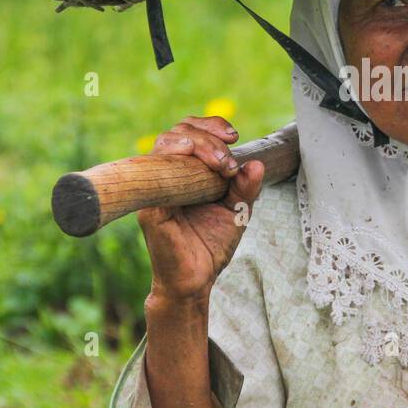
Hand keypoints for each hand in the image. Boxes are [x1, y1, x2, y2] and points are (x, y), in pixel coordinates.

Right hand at [137, 116, 265, 306]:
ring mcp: (156, 190)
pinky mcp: (150, 208)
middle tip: (228, 160)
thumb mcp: (237, 212)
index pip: (189, 133)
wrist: (196, 281)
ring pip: (164, 146)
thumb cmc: (210, 246)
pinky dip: (173, 163)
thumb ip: (246, 188)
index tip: (234, 135)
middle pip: (177, 133)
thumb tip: (256, 164)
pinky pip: (152, 176)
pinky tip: (193, 169)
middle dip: (207, 136)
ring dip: (195, 144)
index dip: (210, 125)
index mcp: (185, 173)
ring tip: (219, 163)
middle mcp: (166, 176)